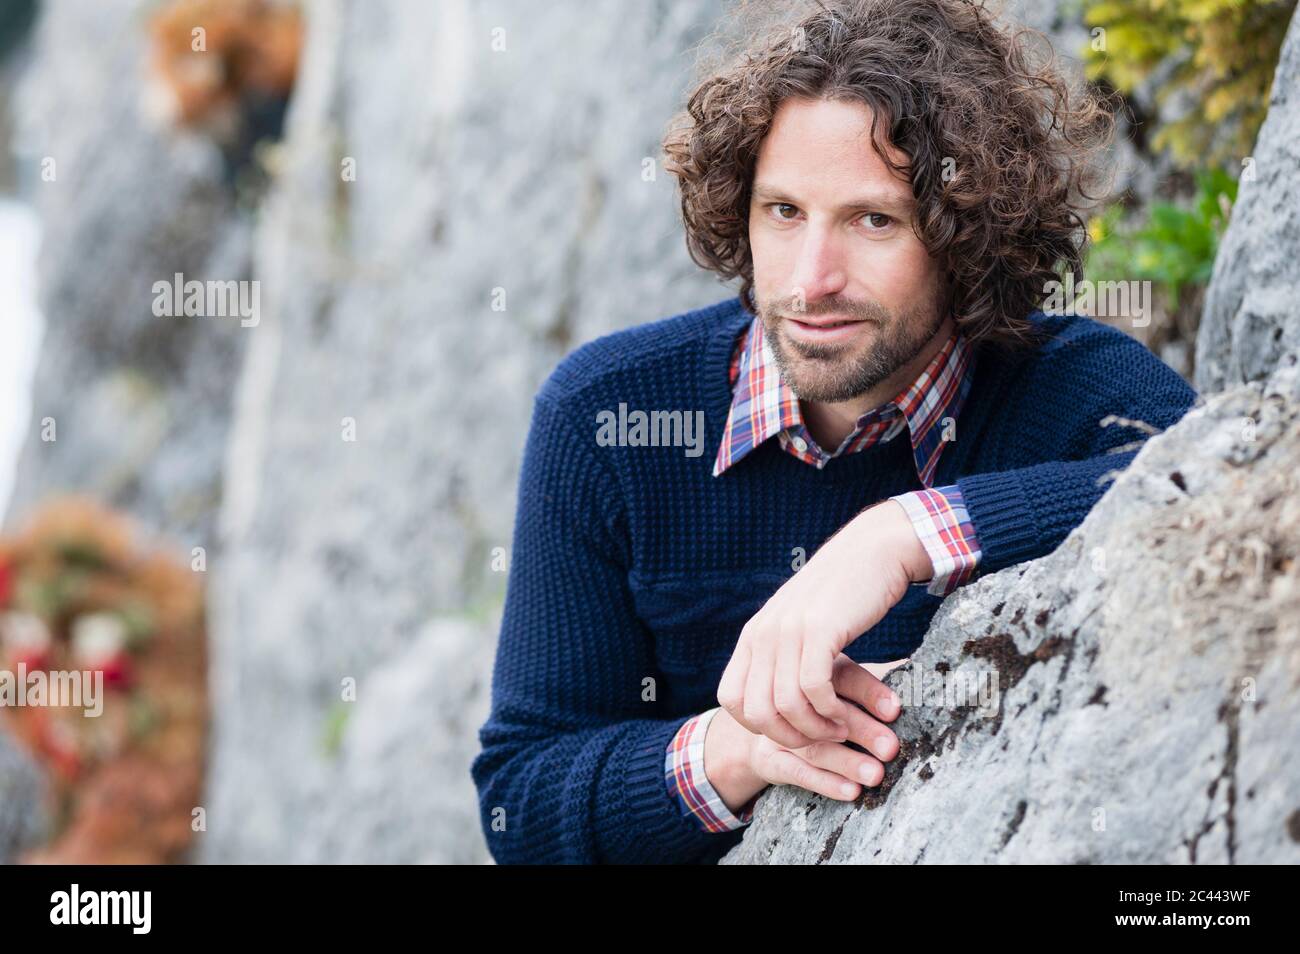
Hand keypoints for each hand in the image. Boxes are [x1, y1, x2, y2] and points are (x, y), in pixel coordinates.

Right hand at [706, 657, 904, 811]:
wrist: (762, 717)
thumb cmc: (819, 698)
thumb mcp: (843, 680)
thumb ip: (876, 679)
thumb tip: (919, 673)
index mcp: (815, 669)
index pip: (843, 676)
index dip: (870, 692)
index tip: (894, 710)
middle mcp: (794, 696)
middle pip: (828, 713)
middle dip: (862, 730)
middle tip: (890, 748)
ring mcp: (778, 728)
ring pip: (812, 745)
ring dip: (846, 761)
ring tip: (875, 774)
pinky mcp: (768, 757)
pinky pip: (795, 771)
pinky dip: (825, 782)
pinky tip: (851, 791)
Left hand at [716, 499, 930, 748]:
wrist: (874, 552)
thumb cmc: (843, 595)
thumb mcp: (798, 622)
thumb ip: (780, 652)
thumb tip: (773, 694)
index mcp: (754, 634)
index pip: (731, 698)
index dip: (758, 725)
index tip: (791, 728)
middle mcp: (764, 633)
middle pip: (756, 711)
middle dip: (789, 736)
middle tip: (820, 737)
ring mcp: (789, 631)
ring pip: (787, 706)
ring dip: (815, 728)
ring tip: (837, 728)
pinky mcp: (820, 630)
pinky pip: (815, 689)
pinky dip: (830, 712)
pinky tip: (844, 713)